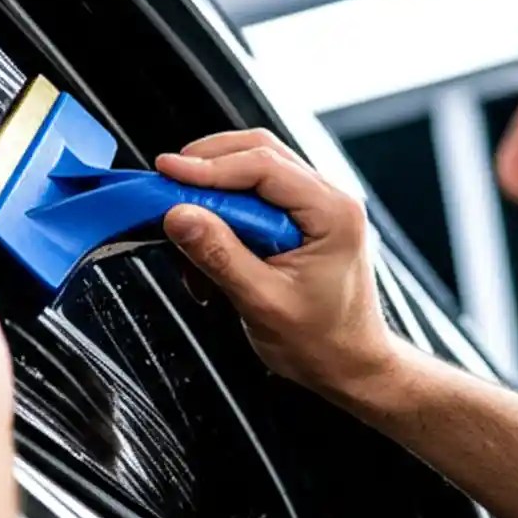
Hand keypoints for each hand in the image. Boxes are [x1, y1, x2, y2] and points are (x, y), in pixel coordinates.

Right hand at [156, 129, 396, 395]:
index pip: (263, 167)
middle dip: (209, 163)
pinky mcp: (300, 219)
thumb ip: (219, 256)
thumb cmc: (322, 342)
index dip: (209, 166)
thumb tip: (178, 216)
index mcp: (333, 212)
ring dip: (214, 187)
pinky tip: (207, 240)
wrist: (350, 366)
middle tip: (167, 181)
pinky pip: (256, 195)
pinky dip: (224, 210)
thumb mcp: (263, 302)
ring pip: (255, 168)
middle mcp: (329, 199)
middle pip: (260, 151)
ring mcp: (316, 206)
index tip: (168, 171)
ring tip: (184, 218)